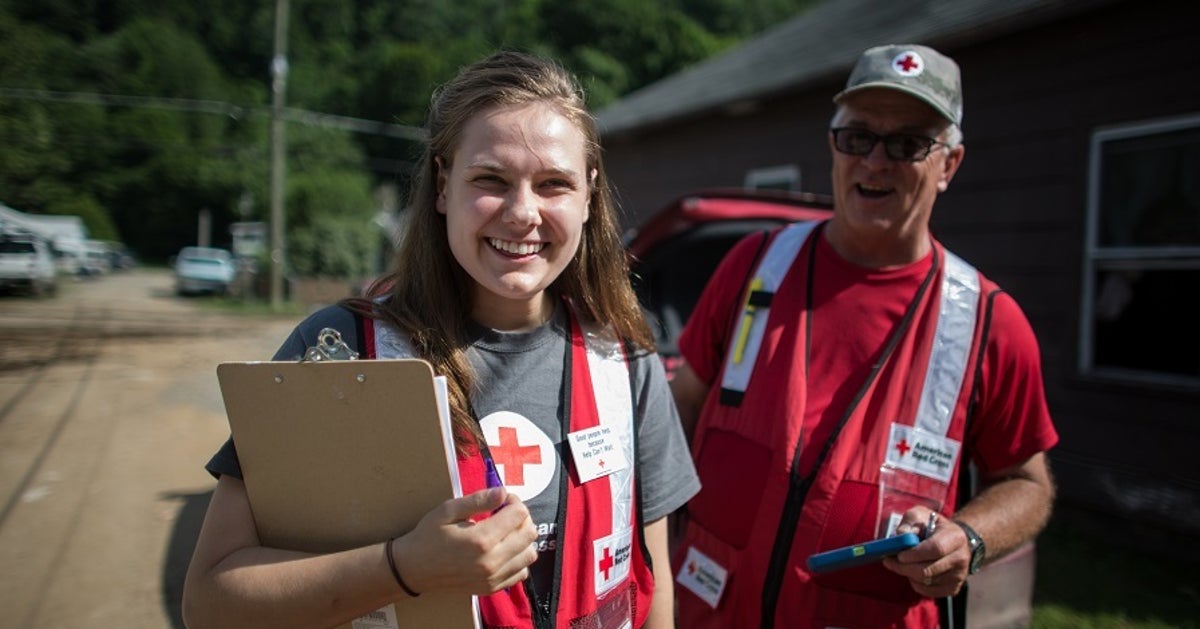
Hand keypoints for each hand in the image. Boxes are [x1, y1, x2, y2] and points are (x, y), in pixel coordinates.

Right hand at [390, 487, 537, 595]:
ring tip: (505, 532)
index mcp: (481, 539)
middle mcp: (491, 561)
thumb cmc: (429, 535)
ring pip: (530, 554)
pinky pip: (521, 573)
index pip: (519, 514)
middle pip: (529, 533)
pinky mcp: (492, 588)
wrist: (413, 569)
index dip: (514, 501)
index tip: (502, 500)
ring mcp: (493, 578)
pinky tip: (502, 551)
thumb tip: (503, 492)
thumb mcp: (448, 510)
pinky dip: (517, 559)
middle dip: (521, 518)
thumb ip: (478, 500)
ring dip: (522, 539)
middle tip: (504, 514)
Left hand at [882, 508, 971, 597]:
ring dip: (908, 574)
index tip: (899, 554)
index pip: (936, 549)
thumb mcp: (921, 515)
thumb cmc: (932, 526)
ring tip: (901, 563)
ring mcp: (959, 576)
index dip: (915, 554)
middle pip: (928, 570)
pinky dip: (915, 584)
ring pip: (926, 582)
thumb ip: (909, 522)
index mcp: (955, 537)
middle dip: (904, 567)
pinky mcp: (953, 588)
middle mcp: (961, 558)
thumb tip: (899, 535)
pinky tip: (912, 572)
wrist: (953, 540)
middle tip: (888, 561)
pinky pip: (928, 591)